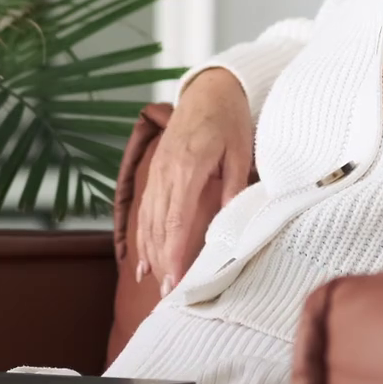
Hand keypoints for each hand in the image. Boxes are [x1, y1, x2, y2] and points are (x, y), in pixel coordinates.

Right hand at [136, 68, 254, 296]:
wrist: (209, 89)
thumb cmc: (228, 118)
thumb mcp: (240, 150)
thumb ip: (233, 186)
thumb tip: (229, 222)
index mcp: (188, 167)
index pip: (177, 220)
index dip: (175, 253)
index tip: (176, 280)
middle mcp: (166, 172)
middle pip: (159, 226)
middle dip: (162, 262)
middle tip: (168, 294)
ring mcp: (157, 172)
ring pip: (148, 221)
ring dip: (151, 253)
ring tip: (155, 283)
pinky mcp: (155, 172)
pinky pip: (145, 210)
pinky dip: (142, 236)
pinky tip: (142, 260)